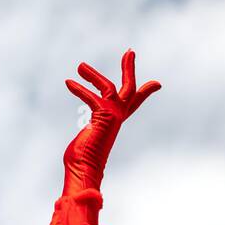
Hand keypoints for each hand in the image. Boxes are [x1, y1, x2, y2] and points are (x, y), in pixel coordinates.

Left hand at [62, 50, 159, 194]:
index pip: (132, 106)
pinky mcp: (103, 118)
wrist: (83, 173)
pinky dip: (80, 89)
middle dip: (129, 70)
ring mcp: (112, 118)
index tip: (156, 83)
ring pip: (110, 88)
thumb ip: (88, 139)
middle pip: (130, 91)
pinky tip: (68, 83)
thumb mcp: (85, 145)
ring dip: (94, 76)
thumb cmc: (80, 165)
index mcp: (114, 123)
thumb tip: (81, 157)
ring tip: (79, 66)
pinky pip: (93, 97)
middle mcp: (117, 119)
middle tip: (130, 51)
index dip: (144, 93)